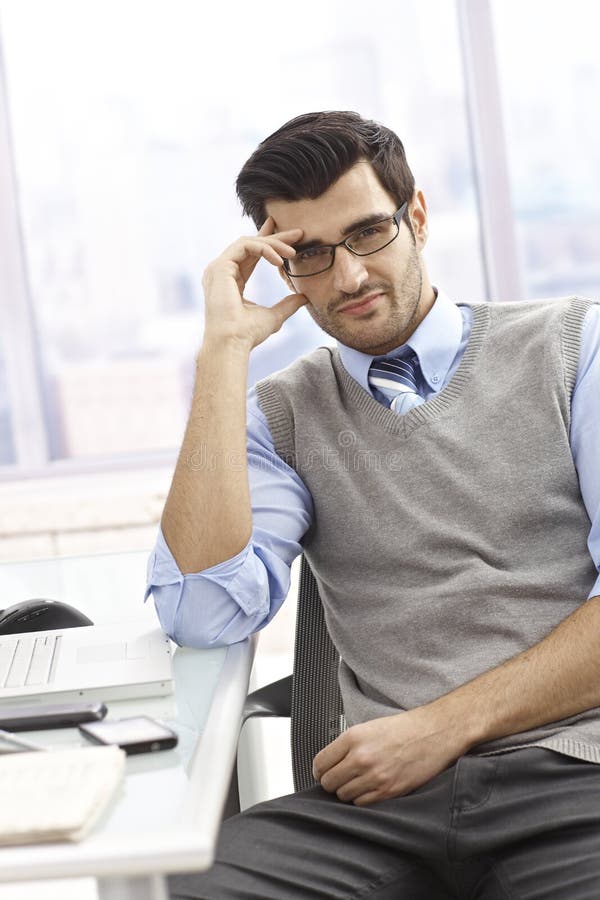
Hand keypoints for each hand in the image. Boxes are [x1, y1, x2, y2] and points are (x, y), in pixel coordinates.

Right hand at [202, 217, 306, 350]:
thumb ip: (287, 305)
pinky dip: (264, 249)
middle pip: (251, 245)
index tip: (289, 237)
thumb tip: (304, 297)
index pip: (251, 254)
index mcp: (231, 281)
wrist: (232, 343)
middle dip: (276, 237)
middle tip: (299, 233)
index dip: (269, 242)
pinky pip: (244, 246)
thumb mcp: (274, 316)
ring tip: (293, 251)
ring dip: (273, 244)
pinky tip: (279, 259)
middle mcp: (222, 272)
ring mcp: (218, 268)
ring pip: (248, 243)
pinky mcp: (220, 267)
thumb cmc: (248, 335)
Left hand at [312, 706, 466, 805]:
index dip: (319, 770)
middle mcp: (361, 757)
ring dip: (347, 791)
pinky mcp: (388, 791)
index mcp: (353, 737)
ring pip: (343, 796)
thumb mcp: (368, 727)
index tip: (322, 772)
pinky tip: (369, 788)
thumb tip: (330, 762)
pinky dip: (362, 799)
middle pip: (329, 782)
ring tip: (357, 782)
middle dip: (331, 782)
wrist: (432, 734)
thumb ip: (347, 744)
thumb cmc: (404, 729)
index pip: (320, 762)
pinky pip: (362, 804)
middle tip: (339, 778)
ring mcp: (374, 776)